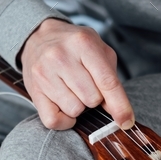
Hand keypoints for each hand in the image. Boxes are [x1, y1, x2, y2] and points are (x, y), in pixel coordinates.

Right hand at [19, 18, 134, 129]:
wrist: (38, 37)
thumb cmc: (73, 47)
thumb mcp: (98, 50)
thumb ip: (111, 78)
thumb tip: (119, 113)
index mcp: (83, 43)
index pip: (107, 82)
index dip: (120, 106)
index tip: (126, 122)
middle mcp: (61, 56)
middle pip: (91, 99)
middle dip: (94, 98)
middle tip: (86, 86)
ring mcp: (44, 73)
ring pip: (74, 110)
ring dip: (79, 107)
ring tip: (72, 91)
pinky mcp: (34, 90)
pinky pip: (53, 120)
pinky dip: (64, 121)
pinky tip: (64, 107)